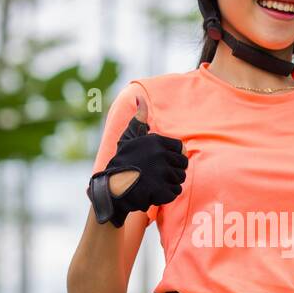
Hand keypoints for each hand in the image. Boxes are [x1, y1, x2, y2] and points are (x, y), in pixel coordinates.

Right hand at [87, 91, 188, 226]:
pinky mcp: (160, 189)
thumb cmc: (122, 162)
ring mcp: (161, 172)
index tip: (162, 162)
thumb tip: (140, 97)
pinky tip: (153, 192)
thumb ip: (139, 118)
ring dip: (169, 183)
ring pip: (179, 179)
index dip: (174, 157)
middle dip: (173, 171)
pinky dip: (165, 195)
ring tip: (153, 183)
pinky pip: (174, 192)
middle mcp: (160, 154)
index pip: (181, 149)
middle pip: (182, 165)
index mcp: (157, 141)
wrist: (111, 188)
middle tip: (157, 175)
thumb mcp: (129, 137)